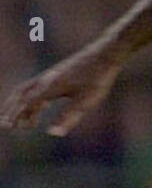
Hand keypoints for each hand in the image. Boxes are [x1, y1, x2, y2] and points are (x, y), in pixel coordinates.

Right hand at [0, 46, 124, 134]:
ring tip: (21, 124)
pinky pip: (39, 88)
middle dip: (11, 109)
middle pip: (21, 95)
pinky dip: (34, 101)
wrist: (105, 55)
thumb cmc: (96, 79)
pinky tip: (40, 109)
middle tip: (4, 124)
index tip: (9, 127)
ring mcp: (50, 76)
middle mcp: (46, 80)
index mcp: (50, 87)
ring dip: (21, 106)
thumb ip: (68, 117)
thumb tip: (52, 133)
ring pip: (28, 91)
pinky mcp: (57, 75)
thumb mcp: (85, 102)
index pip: (27, 103)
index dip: (17, 115)